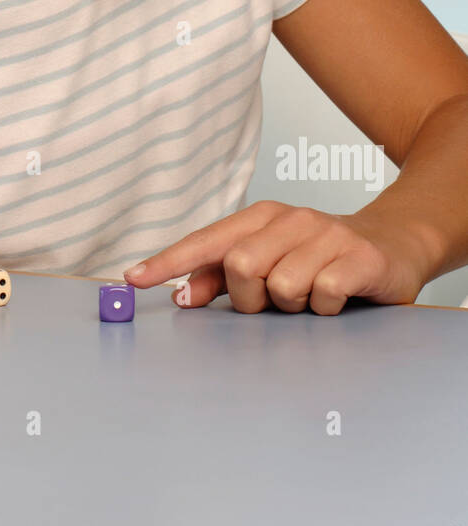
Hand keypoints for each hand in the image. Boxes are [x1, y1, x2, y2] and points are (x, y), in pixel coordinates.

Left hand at [123, 200, 429, 314]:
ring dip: (293, 306)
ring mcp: (327, 235)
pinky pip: (324, 294)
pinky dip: (325, 308)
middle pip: (240, 267)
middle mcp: (290, 219)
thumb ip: (221, 279)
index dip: (168, 261)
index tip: (133, 278)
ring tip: (310, 297)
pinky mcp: (359, 257)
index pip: (205, 241)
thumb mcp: (269, 264)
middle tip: (274, 301)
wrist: (392, 245)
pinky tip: (336, 299)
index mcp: (260, 218)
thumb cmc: (319, 259)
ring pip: (283, 285)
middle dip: (251, 298)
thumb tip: (181, 295)